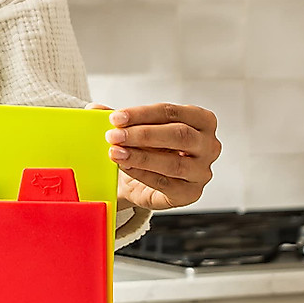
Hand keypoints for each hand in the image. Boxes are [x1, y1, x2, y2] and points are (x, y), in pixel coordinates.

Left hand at [87, 102, 219, 211]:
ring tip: (115, 152)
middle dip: (143, 134)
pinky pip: (166, 184)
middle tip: (113, 135)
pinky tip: (125, 167)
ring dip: (141, 157)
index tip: (116, 117)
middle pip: (179, 135)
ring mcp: (202, 171)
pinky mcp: (191, 193)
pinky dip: (143, 174)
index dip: (142, 113)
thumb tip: (95, 109)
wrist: (144, 182)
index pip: (172, 112)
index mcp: (201, 120)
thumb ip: (120, 120)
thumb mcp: (135, 130)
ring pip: (174, 162)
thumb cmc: (148, 149)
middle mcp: (209, 145)